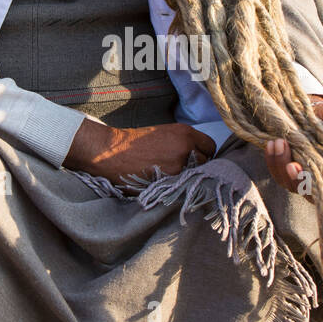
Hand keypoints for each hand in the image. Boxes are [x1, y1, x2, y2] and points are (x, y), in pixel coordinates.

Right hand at [63, 117, 215, 185]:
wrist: (111, 153)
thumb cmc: (135, 143)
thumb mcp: (165, 134)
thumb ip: (184, 142)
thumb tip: (199, 155)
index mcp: (185, 133)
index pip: (210, 147)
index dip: (204, 153)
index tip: (196, 158)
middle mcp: (186, 148)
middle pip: (206, 163)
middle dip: (197, 167)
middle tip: (182, 169)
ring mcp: (178, 167)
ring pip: (195, 177)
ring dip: (187, 178)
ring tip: (171, 177)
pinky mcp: (168, 182)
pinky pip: (182, 187)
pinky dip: (176, 187)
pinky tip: (165, 183)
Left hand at [265, 98, 322, 193]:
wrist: (307, 111)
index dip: (314, 184)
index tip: (303, 170)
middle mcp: (316, 178)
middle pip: (304, 189)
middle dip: (294, 177)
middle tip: (290, 163)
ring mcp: (299, 175)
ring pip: (287, 181)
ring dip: (280, 164)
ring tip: (277, 143)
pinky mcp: (284, 168)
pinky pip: (276, 170)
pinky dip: (272, 159)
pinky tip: (270, 144)